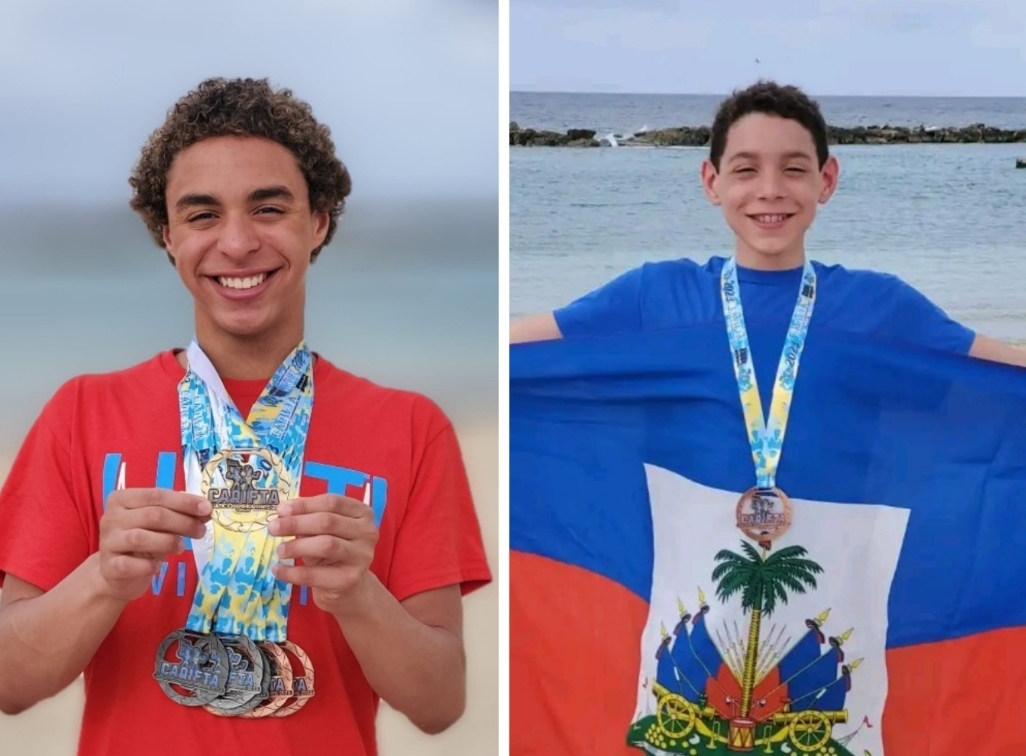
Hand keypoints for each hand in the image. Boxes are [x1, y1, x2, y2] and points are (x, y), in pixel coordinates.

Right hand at [98, 489, 210, 601]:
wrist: (118, 572)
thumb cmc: (144, 540)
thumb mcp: (161, 523)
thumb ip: (180, 513)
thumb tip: (206, 510)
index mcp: (122, 499)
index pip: (156, 495)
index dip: (184, 502)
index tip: (207, 509)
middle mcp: (111, 517)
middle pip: (152, 515)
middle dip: (183, 522)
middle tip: (201, 531)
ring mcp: (107, 542)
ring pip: (140, 538)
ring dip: (168, 542)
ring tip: (180, 547)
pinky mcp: (109, 566)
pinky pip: (131, 564)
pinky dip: (149, 565)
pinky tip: (157, 566)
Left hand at [268, 494, 377, 615]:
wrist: (348, 587)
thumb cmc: (333, 553)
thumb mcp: (323, 532)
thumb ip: (308, 520)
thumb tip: (282, 512)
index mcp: (363, 513)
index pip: (332, 502)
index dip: (304, 504)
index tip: (280, 510)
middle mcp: (367, 532)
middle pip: (328, 521)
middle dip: (296, 523)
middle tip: (273, 528)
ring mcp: (362, 556)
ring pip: (326, 544)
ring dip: (297, 546)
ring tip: (279, 550)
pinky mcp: (350, 579)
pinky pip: (316, 575)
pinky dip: (292, 572)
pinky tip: (278, 570)